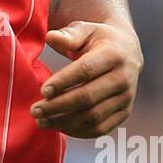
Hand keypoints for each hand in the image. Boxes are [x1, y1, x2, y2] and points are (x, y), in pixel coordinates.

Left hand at [30, 20, 142, 137]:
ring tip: (41, 121)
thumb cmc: (98, 39)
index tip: (42, 90)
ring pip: (93, 117)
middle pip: (88, 97)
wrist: (127, 50)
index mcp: (114, 54)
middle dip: (58, 106)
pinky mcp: (124, 113)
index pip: (86, 70)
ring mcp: (126, 98)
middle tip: (35, 110)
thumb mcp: (85, 30)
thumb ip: (68, 35)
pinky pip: (100, 129)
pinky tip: (58, 126)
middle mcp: (124, 78)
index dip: (63, 81)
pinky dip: (77, 132)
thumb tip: (50, 37)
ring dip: (64, 122)